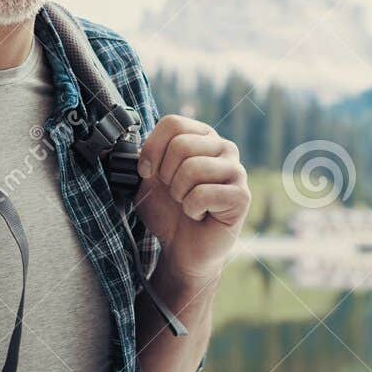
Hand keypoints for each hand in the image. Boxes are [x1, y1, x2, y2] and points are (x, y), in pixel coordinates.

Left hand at [134, 115, 249, 287]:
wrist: (181, 248)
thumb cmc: (167, 210)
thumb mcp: (147, 179)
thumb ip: (143, 156)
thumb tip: (130, 146)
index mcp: (202, 136)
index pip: (173, 123)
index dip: (152, 149)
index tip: (146, 171)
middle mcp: (224, 147)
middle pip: (181, 144)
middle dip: (166, 175)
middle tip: (173, 192)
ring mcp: (236, 170)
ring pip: (192, 168)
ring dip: (179, 194)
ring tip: (186, 202)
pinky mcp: (241, 196)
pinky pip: (203, 194)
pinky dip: (192, 209)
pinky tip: (200, 215)